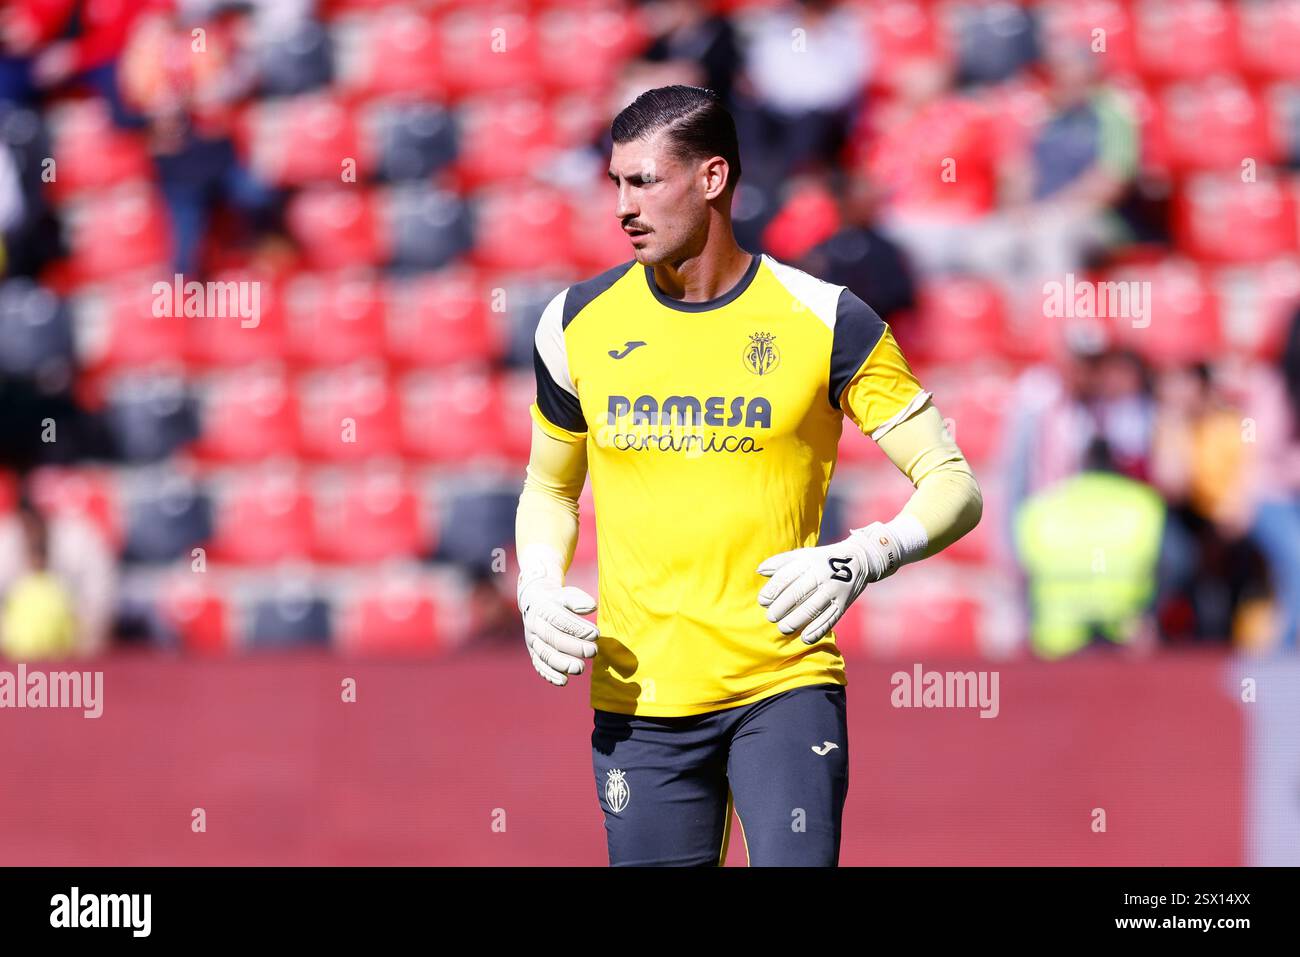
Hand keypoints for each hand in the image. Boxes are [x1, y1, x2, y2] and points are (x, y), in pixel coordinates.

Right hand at [517, 578, 598, 685]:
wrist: (534, 604)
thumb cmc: (558, 600)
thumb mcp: (567, 594)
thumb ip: (579, 600)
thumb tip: (592, 607)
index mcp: (543, 608)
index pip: (559, 619)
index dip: (577, 628)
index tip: (596, 634)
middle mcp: (535, 625)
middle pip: (552, 638)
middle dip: (574, 647)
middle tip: (593, 651)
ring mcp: (532, 640)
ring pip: (545, 654)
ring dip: (562, 664)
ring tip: (580, 669)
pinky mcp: (533, 653)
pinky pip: (539, 665)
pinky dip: (550, 675)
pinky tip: (563, 681)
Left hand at [756, 523, 901, 643]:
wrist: (858, 559)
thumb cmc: (822, 559)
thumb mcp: (803, 555)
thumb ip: (781, 562)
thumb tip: (759, 570)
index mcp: (808, 562)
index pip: (786, 577)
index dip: (772, 590)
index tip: (763, 601)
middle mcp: (821, 575)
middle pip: (797, 594)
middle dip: (781, 608)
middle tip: (771, 617)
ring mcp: (834, 590)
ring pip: (812, 608)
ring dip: (796, 621)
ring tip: (783, 628)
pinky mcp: (844, 603)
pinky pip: (830, 619)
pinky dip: (817, 630)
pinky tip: (805, 638)